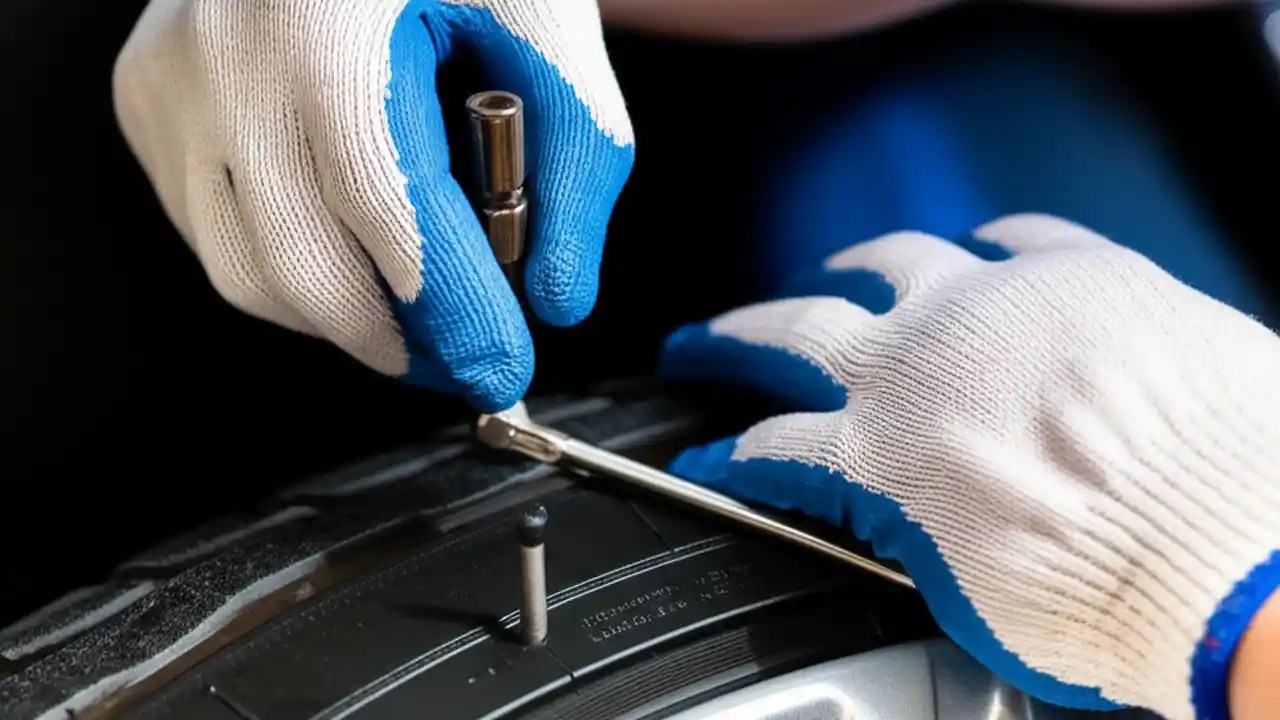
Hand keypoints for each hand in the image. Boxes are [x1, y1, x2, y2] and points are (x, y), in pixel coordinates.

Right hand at [112, 0, 633, 410]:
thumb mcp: (544, 20)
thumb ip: (576, 156)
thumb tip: (555, 298)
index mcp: (331, 33)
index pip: (391, 219)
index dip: (455, 316)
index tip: (504, 370)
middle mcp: (228, 63)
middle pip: (303, 273)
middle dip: (399, 344)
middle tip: (468, 359)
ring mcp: (173, 84)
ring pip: (247, 274)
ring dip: (343, 320)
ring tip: (420, 315)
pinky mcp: (150, 99)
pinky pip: (213, 233)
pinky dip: (290, 271)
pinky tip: (349, 250)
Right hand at [660, 214, 1279, 719]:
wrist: (1235, 547)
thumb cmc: (1112, 595)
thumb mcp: (969, 598)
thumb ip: (916, 534)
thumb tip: (907, 514)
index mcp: (879, 456)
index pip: (770, 451)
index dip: (728, 459)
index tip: (709, 459)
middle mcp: (915, 364)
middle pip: (793, 331)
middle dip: (733, 339)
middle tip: (703, 341)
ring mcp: (991, 304)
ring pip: (888, 260)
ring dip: (847, 271)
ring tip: (830, 274)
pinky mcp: (1075, 271)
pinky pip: (1013, 238)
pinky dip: (986, 246)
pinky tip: (979, 249)